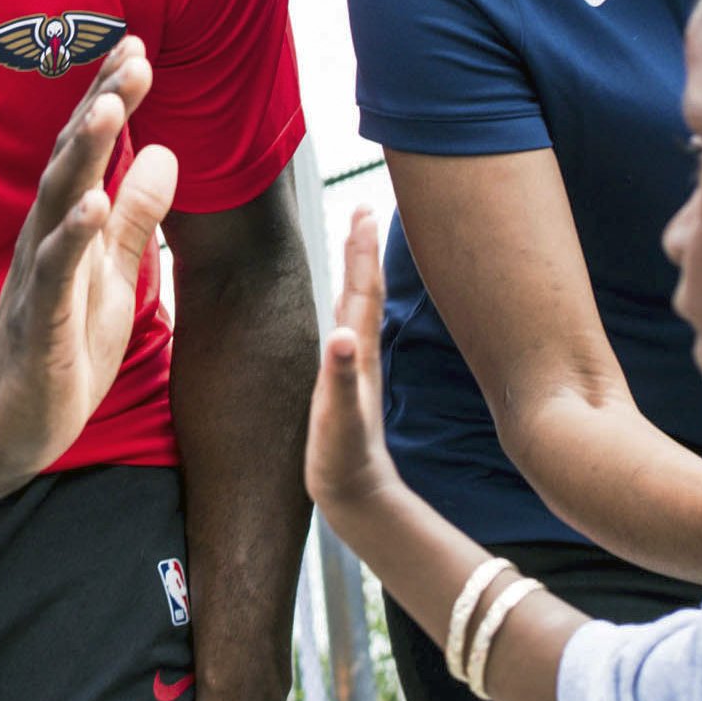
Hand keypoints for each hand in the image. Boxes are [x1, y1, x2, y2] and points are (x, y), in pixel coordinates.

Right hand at [0, 40, 180, 477]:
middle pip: (74, 157)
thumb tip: (166, 154)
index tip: (136, 47)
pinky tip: (93, 202)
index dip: (112, 98)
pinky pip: (56, 270)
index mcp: (69, 223)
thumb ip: (136, 215)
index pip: (91, 149)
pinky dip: (74, 234)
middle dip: (102, 104)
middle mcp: (49, 236)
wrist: (10, 418)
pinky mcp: (42, 318)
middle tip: (129, 55)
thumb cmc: (62, 345)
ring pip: (60, 200)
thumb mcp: (114, 273)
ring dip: (86, 153)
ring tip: (111, 108)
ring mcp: (41, 275)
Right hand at [306, 208, 416, 535]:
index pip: (361, 289)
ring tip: (355, 242)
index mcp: (358, 351)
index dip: (360, 250)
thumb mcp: (338, 418)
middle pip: (363, 288)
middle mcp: (360, 351)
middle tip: (362, 208)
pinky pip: (348, 328)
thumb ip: (340, 378)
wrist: (358, 492)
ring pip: (358, 305)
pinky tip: (342, 306)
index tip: (363, 209)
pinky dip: (347, 305)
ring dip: (357, 271)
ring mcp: (356, 365)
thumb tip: (341, 337)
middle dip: (361, 248)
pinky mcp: (347, 380)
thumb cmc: (344, 457)